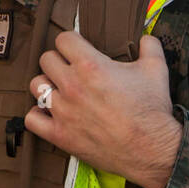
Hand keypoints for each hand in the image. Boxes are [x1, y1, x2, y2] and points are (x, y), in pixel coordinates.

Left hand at [26, 33, 182, 187]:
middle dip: (59, 61)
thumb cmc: (152, 109)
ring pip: (36, 85)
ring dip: (46, 85)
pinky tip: (50, 112)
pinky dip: (37, 114)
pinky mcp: (59, 134)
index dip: (71, 42)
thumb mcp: (156, 69)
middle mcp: (72, 85)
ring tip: (60, 90)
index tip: (78, 49)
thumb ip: (150, 46)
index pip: (63, 39)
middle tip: (71, 69)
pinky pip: (31, 118)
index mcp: (91, 66)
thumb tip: (147, 37)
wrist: (152, 150)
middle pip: (46, 59)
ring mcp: (63, 111)